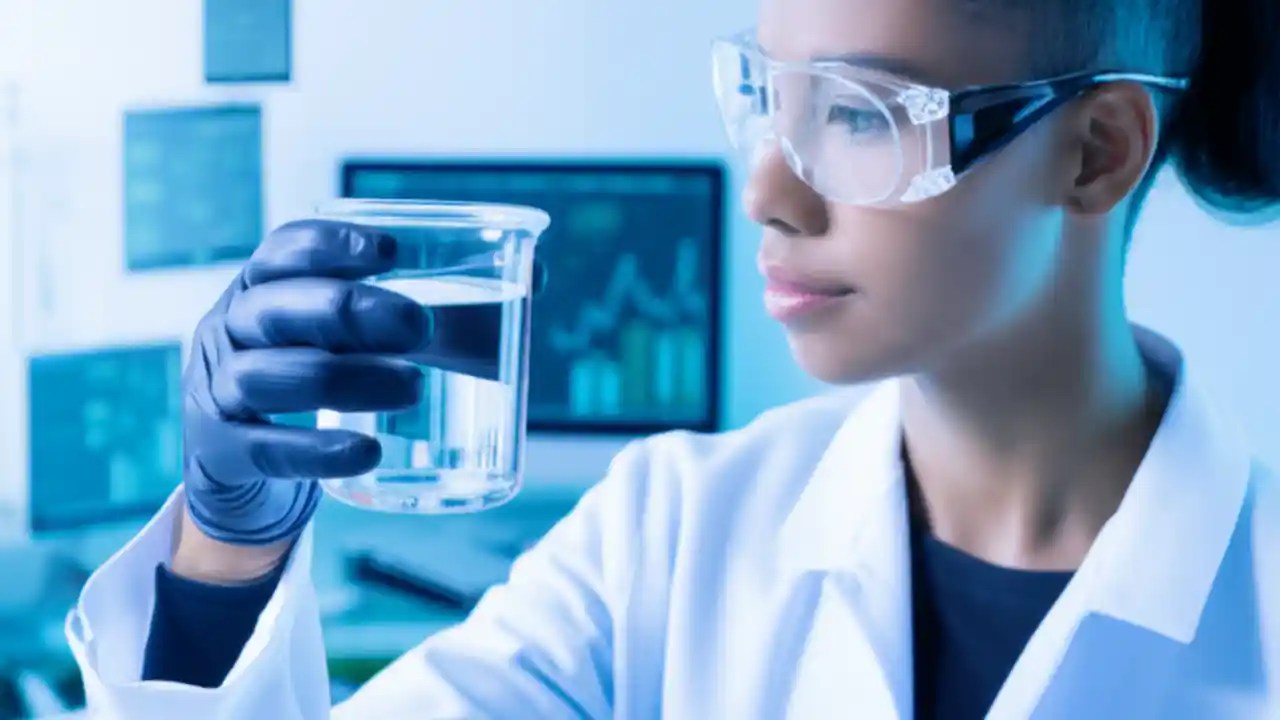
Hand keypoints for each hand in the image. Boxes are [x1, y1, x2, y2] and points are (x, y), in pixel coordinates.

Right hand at [182, 220, 429, 546]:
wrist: (242, 466)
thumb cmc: (318, 374)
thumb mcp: (352, 334)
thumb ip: (436, 306)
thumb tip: (535, 277)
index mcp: (264, 286)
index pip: (284, 250)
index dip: (332, 245)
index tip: (392, 252)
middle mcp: (232, 328)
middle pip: (280, 307)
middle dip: (350, 310)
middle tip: (419, 326)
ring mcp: (219, 389)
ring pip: (270, 375)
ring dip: (347, 379)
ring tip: (413, 386)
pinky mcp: (224, 451)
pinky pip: (267, 448)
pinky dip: (319, 450)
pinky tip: (368, 450)